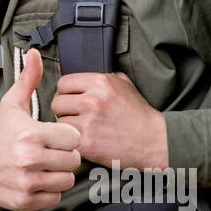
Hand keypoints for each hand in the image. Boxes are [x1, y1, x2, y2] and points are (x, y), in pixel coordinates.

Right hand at [0, 49, 81, 210]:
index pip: (74, 138)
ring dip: (59, 173)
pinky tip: (37, 178)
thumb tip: (34, 53)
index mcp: (30, 134)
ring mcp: (27, 182)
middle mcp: (29, 159)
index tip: (55, 135)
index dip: (66, 135)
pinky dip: (50, 189)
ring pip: (67, 179)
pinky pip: (55, 196)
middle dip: (64, 154)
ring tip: (45, 164)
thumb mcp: (11, 105)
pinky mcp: (26, 200)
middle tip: (50, 150)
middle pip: (73, 159)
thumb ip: (28, 79)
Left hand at [50, 71, 167, 169]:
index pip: (63, 83)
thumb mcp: (123, 84)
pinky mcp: (88, 142)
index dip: (66, 92)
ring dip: (68, 126)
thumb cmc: (138, 114)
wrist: (154, 140)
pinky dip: (74, 139)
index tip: (73, 99)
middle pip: (57, 102)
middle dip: (65, 110)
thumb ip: (99, 76)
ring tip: (84, 128)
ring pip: (60, 121)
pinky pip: (67, 137)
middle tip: (76, 115)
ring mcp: (89, 122)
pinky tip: (87, 138)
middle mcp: (93, 100)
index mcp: (100, 82)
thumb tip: (69, 68)